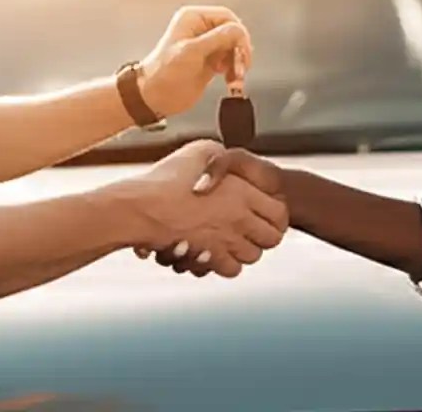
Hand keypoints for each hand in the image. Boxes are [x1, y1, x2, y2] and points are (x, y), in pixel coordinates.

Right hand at [117, 141, 286, 277]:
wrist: (140, 208)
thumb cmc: (165, 179)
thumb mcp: (198, 150)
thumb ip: (219, 155)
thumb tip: (224, 157)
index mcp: (242, 192)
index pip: (280, 213)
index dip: (275, 215)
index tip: (265, 214)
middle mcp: (240, 218)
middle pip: (271, 238)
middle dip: (263, 235)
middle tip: (251, 229)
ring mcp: (226, 241)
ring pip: (252, 256)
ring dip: (244, 249)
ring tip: (232, 240)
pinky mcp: (210, 258)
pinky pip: (231, 269)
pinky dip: (226, 264)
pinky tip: (216, 252)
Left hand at [138, 6, 253, 117]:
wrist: (155, 96)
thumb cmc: (166, 72)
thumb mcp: (192, 51)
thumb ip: (218, 38)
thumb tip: (239, 32)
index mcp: (194, 18)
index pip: (227, 18)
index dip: (238, 35)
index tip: (240, 52)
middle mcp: (201, 29)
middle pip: (234, 33)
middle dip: (239, 51)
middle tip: (240, 68)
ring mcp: (206, 45)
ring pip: (234, 48)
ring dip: (238, 63)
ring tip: (234, 77)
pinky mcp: (210, 61)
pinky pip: (231, 61)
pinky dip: (234, 70)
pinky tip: (230, 79)